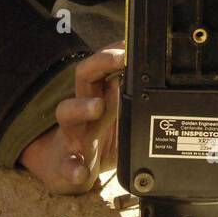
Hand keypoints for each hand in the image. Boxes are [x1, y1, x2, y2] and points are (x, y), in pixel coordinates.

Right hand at [18, 42, 123, 193]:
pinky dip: (73, 168)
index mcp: (95, 98)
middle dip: (100, 64)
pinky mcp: (66, 166)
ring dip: (81, 108)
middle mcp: (81, 113)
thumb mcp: (117, 117)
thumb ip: (131, 101)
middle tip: (119, 59)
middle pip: (84, 79)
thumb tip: (152, 81)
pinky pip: (67, 166)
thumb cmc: (95, 138)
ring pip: (67, 115)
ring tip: (97, 107)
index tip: (128, 44)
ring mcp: (71, 138)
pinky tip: (81, 170)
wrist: (65, 172)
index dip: (113, 54)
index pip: (101, 68)